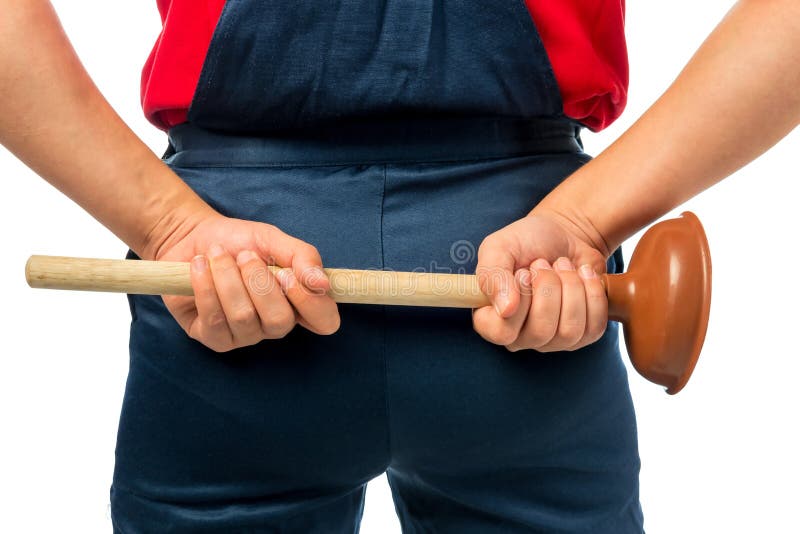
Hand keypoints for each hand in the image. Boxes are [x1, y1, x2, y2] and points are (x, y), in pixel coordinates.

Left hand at [151, 211, 339, 351]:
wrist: (193, 237)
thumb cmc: (239, 241)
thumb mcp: (274, 240)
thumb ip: (303, 257)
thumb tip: (323, 284)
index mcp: (298, 302)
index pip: (325, 322)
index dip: (309, 302)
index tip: (286, 274)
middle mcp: (275, 324)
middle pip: (280, 321)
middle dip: (258, 281)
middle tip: (244, 256)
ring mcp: (245, 335)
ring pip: (243, 318)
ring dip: (227, 277)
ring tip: (217, 254)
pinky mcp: (213, 338)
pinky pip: (214, 320)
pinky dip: (205, 286)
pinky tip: (200, 267)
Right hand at [473, 209, 608, 352]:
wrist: (564, 234)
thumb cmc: (525, 241)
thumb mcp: (499, 247)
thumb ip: (492, 276)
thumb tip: (506, 310)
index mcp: (491, 318)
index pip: (501, 333)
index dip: (518, 304)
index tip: (524, 273)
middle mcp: (520, 335)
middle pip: (540, 332)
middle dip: (549, 288)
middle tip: (544, 264)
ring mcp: (553, 339)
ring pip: (569, 331)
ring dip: (571, 288)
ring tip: (563, 266)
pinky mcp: (584, 333)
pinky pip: (594, 326)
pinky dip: (592, 293)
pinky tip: (583, 275)